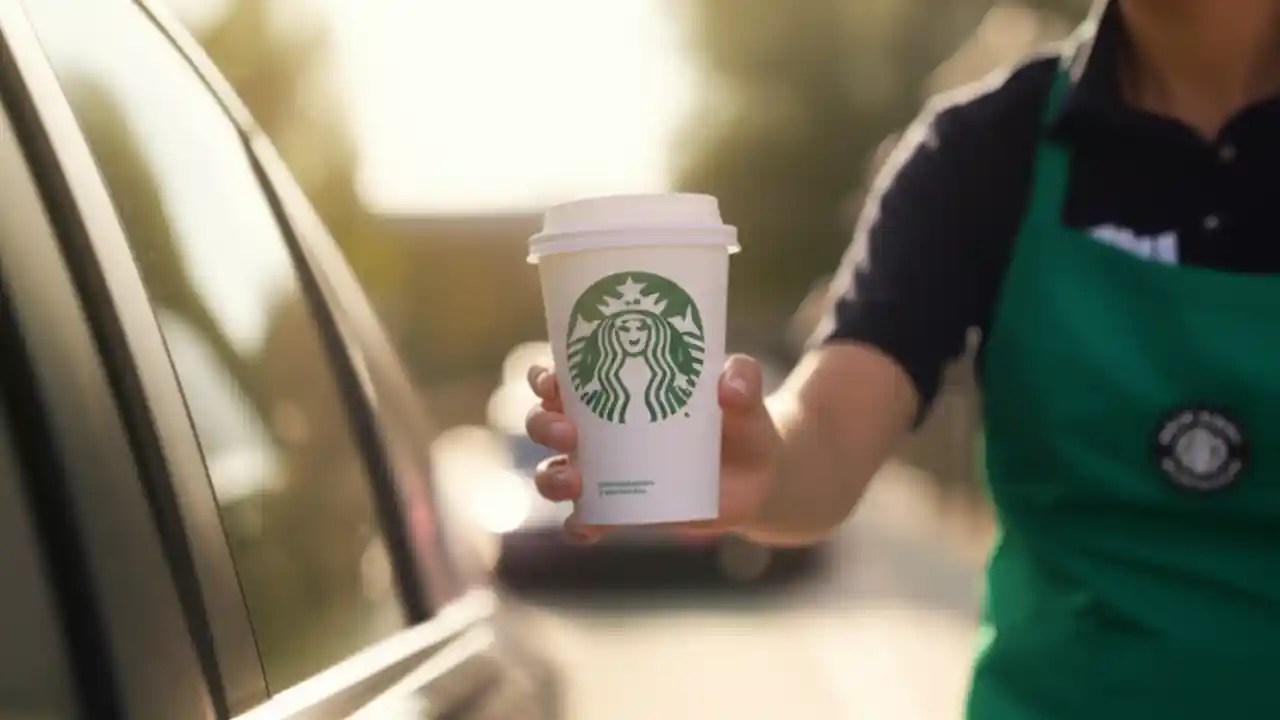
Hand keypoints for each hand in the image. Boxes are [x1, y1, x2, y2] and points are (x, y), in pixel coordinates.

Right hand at [525, 354, 779, 542]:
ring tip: (575, 481)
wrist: (758, 478)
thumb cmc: (741, 422)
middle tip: (569, 431)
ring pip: (551, 472)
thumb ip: (742, 379)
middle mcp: (598, 429)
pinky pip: (583, 521)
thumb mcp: (746, 396)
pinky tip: (589, 527)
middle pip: (544, 423)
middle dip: (543, 425)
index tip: (554, 382)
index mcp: (616, 387)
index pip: (565, 376)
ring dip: (550, 476)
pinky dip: (578, 526)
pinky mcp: (619, 511)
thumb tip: (727, 387)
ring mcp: (604, 473)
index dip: (546, 377)